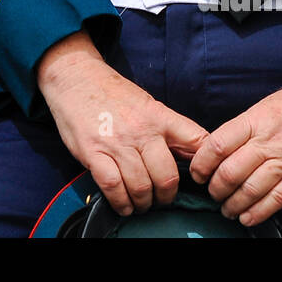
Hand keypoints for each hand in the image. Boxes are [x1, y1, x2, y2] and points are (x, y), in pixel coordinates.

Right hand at [37, 34, 207, 215]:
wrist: (75, 77)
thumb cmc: (112, 92)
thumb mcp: (147, 104)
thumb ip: (167, 128)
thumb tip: (189, 155)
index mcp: (159, 116)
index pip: (197, 141)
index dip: (205, 165)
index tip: (200, 178)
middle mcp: (141, 130)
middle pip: (167, 177)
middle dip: (166, 196)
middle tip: (161, 198)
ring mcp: (116, 142)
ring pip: (141, 186)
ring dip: (143, 203)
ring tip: (141, 204)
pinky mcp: (93, 152)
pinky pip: (113, 186)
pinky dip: (121, 202)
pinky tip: (123, 204)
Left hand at [189, 76, 281, 226]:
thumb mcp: (264, 106)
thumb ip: (243, 129)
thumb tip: (216, 151)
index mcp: (255, 120)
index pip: (217, 145)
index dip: (201, 163)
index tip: (197, 173)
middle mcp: (270, 141)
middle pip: (230, 172)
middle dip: (215, 188)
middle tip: (212, 193)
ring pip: (251, 190)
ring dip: (233, 204)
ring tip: (227, 208)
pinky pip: (276, 200)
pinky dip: (257, 212)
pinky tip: (246, 216)